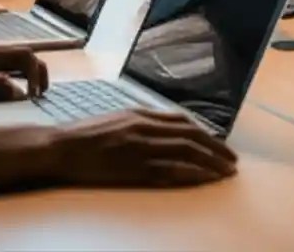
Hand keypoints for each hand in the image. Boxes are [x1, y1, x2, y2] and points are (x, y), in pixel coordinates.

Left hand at [0, 45, 48, 100]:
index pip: (26, 55)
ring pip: (19, 61)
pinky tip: (15, 89)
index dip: (36, 73)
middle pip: (27, 55)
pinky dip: (20, 76)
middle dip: (39, 72)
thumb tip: (17, 89)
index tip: (32, 93)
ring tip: (33, 92)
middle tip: (40, 93)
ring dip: (31, 74)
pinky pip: (9, 67)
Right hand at [47, 108, 236, 186]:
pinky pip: (169, 170)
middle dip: (216, 148)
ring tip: (226, 172)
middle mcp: (144, 127)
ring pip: (186, 152)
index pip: (183, 121)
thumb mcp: (117, 119)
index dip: (206, 133)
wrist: (61, 147)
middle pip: (191, 136)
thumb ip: (142, 122)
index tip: (220, 144)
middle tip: (233, 160)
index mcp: (141, 114)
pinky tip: (204, 179)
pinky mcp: (133, 167)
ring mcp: (140, 147)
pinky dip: (190, 173)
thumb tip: (167, 128)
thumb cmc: (85, 135)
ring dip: (210, 162)